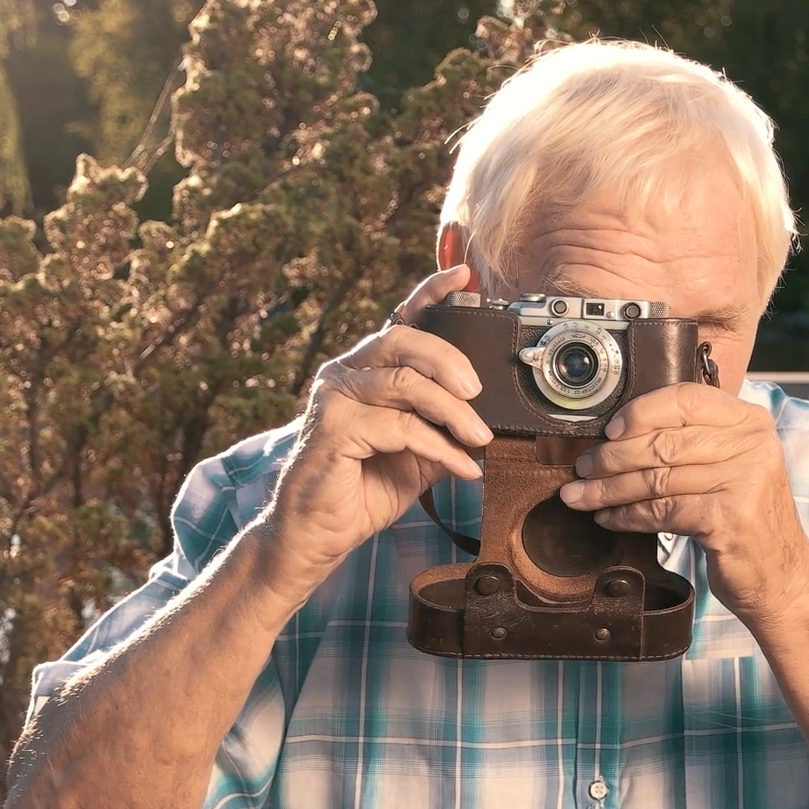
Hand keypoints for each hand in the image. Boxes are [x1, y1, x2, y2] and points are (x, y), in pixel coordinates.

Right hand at [251, 266, 491, 599]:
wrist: (320, 533)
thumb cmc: (363, 488)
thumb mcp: (417, 453)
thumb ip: (443, 427)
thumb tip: (489, 418)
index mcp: (366, 370)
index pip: (399, 320)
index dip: (430, 292)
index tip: (465, 275)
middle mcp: (345, 373)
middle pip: (403, 341)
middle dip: (450, 360)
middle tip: (478, 392)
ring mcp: (334, 397)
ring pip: (405, 384)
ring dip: (453, 412)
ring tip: (479, 437)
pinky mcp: (332, 428)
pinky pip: (398, 426)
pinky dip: (439, 446)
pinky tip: (462, 466)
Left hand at [558, 382, 808, 623]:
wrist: (781, 578)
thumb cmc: (743, 521)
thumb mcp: (730, 468)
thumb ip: (694, 442)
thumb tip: (618, 433)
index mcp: (751, 421)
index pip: (687, 397)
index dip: (641, 411)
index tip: (608, 430)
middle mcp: (754, 444)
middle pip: (665, 442)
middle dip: (612, 457)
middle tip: (581, 468)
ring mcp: (745, 480)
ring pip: (657, 478)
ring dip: (610, 489)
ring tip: (581, 496)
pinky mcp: (730, 517)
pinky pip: (662, 511)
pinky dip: (628, 515)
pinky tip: (609, 519)